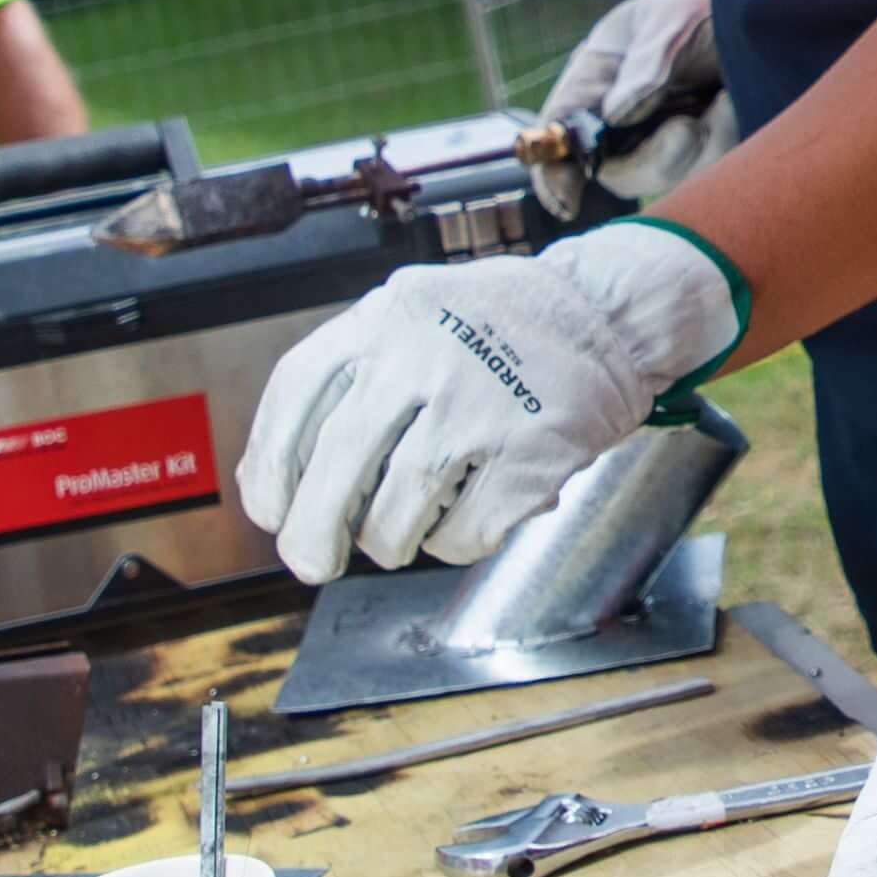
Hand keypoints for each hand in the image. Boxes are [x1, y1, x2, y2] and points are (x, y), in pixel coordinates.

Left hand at [236, 221, 737, 579]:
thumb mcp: (413, 315)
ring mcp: (479, 407)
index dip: (270, 464)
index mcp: (386, 315)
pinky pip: (462, 535)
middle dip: (311, 534)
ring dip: (386, 543)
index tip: (270, 509)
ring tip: (399, 533)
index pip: (297, 393)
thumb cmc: (499, 326)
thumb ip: (352, 375)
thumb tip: (278, 483)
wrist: (607, 313)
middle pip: (338, 466)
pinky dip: (452, 543)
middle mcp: (425, 355)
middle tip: (310, 563)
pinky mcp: (529, 456)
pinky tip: (465, 517)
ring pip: (395, 515)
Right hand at [530, 0, 730, 220]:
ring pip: (668, 175)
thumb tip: (614, 114)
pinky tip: (733, 102)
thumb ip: (644, 66)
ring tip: (724, 99)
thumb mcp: (670, 22)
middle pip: (616, 172)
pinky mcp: (701, 150)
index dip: (555, 172)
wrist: (765, 10)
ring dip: (702, 144)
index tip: (567, 202)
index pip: (561, 132)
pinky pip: (706, 169)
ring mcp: (660, 136)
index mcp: (597, 77)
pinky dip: (724, 138)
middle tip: (690, 129)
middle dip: (656, 160)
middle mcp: (621, 114)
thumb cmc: (704, 4)